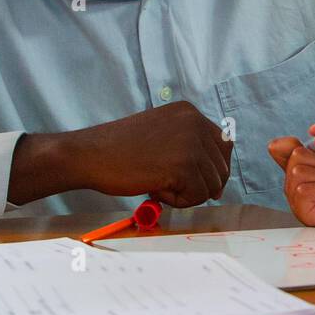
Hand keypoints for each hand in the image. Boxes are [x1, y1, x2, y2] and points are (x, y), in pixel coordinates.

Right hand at [67, 100, 231, 206]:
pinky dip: (178, 201)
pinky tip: (155, 189)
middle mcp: (194, 122)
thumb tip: (219, 182)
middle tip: (172, 187)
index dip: (215, 168)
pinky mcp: (183, 165)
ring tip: (159, 185)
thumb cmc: (120, 149)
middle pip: (222, 167)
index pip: (224, 144)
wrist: (90, 154)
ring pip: (212, 185)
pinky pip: (197, 196)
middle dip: (201, 185)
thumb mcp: (162, 134)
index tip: (200, 182)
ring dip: (188, 194)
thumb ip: (189, 146)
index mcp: (190, 112)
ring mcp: (190, 143)